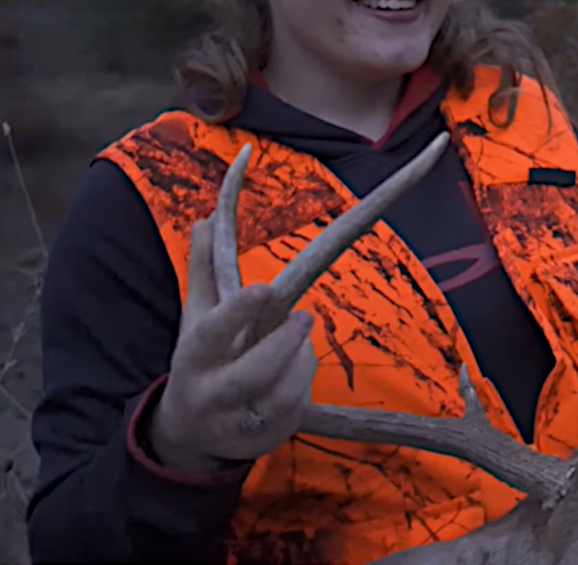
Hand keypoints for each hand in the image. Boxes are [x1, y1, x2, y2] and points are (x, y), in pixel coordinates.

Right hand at [150, 217, 317, 474]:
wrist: (189, 432)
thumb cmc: (203, 360)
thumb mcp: (197, 318)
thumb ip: (205, 270)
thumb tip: (206, 219)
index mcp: (192, 359)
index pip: (211, 335)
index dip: (237, 313)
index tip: (264, 289)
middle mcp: (209, 396)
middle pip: (252, 375)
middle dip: (283, 345)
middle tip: (306, 316)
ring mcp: (237, 425)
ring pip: (283, 395)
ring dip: (301, 364)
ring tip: (300, 343)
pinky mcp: (263, 441)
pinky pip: (296, 412)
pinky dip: (303, 387)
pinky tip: (296, 374)